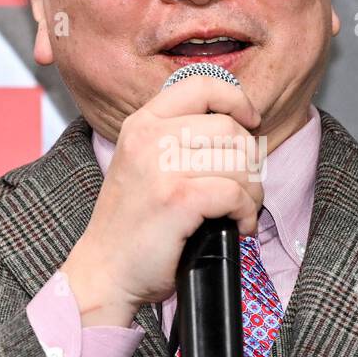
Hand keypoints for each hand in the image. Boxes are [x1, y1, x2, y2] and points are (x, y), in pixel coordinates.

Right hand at [60, 75, 264, 326]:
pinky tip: (239, 227)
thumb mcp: (144, 165)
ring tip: (241, 212)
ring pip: (239, 161)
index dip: (237, 100)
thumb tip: (240, 132)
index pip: (202, 84)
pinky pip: (235, 193)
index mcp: (142, 124)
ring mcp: (161, 167)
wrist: (104, 272)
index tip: (250, 125)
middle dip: (251, 163)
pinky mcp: (177, 199)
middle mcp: (149, 137)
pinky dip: (247, 213)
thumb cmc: (133, 226)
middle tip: (244, 191)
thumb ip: (177, 141)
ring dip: (253, 192)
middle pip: (230, 129)